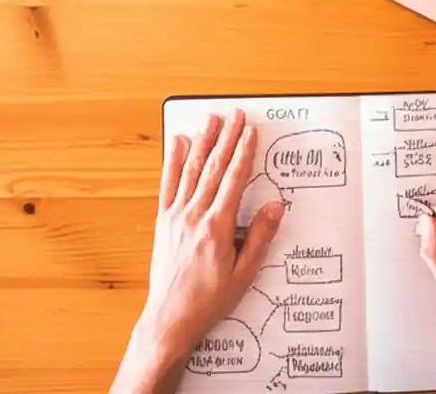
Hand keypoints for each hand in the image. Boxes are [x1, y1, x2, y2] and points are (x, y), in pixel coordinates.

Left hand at [112, 110, 284, 393]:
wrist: (170, 319)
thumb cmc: (207, 301)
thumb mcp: (244, 273)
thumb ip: (260, 236)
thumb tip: (273, 207)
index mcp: (216, 227)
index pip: (234, 179)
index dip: (244, 152)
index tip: (250, 132)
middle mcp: (193, 216)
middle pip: (213, 168)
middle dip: (226, 139)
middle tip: (235, 116)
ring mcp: (175, 217)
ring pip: (191, 171)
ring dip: (203, 143)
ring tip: (211, 121)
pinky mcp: (162, 223)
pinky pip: (168, 185)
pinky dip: (172, 163)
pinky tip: (177, 145)